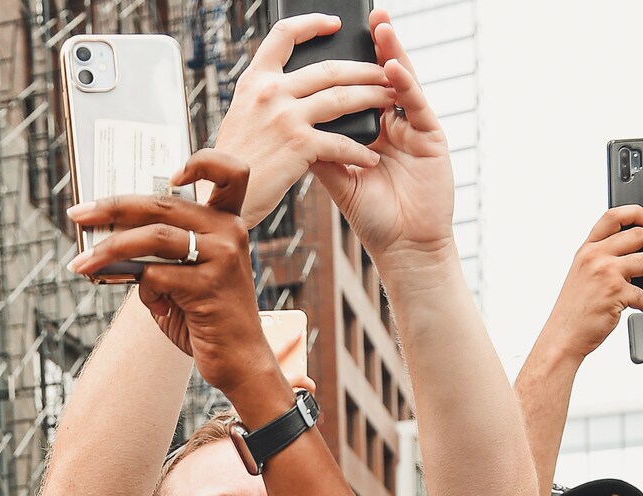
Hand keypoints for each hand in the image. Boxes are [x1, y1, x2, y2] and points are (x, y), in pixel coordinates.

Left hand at [69, 153, 278, 397]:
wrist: (238, 361)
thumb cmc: (206, 319)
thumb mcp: (184, 278)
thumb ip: (158, 257)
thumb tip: (109, 246)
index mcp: (226, 222)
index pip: (229, 172)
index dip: (201, 162)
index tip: (170, 173)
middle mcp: (228, 231)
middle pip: (162, 203)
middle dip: (112, 206)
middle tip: (77, 213)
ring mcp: (221, 256)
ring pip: (153, 236)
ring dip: (109, 249)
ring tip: (80, 263)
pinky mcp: (208, 286)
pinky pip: (156, 276)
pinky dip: (142, 290)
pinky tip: (151, 305)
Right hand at [214, 13, 393, 227]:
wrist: (220, 202)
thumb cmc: (231, 168)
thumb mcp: (240, 119)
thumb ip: (264, 101)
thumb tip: (293, 90)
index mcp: (254, 81)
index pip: (285, 35)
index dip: (312, 23)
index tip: (335, 25)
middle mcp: (271, 92)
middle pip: (329, 67)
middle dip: (363, 69)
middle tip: (384, 73)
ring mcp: (286, 117)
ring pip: (342, 97)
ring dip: (372, 98)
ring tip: (390, 102)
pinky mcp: (299, 145)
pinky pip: (340, 141)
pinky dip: (359, 150)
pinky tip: (370, 156)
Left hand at [311, 11, 454, 266]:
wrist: (403, 248)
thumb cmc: (373, 219)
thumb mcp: (339, 181)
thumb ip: (319, 152)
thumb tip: (288, 126)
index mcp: (367, 132)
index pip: (355, 91)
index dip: (345, 66)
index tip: (330, 40)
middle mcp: (391, 124)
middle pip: (379, 78)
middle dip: (371, 47)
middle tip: (363, 16)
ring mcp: (412, 127)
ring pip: (401, 82)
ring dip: (390, 53)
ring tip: (379, 26)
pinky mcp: (430, 136)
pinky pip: (415, 105)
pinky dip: (405, 85)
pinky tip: (391, 68)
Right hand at [535, 208, 642, 365]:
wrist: (562, 338)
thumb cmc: (573, 310)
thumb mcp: (582, 275)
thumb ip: (603, 256)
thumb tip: (634, 249)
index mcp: (587, 250)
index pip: (614, 216)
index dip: (636, 212)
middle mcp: (595, 257)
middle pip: (638, 234)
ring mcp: (606, 273)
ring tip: (640, 284)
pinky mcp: (617, 293)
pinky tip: (640, 304)